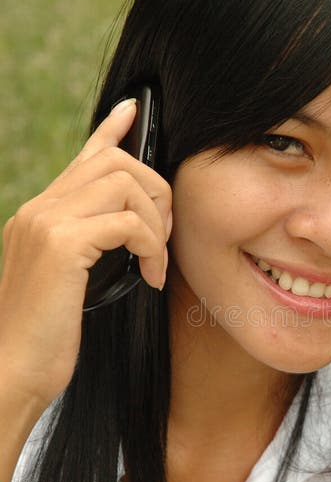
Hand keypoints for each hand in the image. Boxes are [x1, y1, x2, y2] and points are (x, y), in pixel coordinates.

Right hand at [0, 99, 171, 408]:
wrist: (13, 371)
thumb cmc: (47, 337)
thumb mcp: (71, 282)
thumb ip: (91, 245)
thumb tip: (131, 229)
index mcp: (39, 214)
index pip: (82, 158)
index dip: (111, 130)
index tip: (133, 110)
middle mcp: (39, 209)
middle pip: (116, 162)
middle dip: (157, 193)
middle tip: (164, 239)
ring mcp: (46, 222)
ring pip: (126, 184)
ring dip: (157, 223)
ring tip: (156, 262)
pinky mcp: (61, 245)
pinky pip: (129, 223)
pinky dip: (152, 248)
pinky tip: (150, 278)